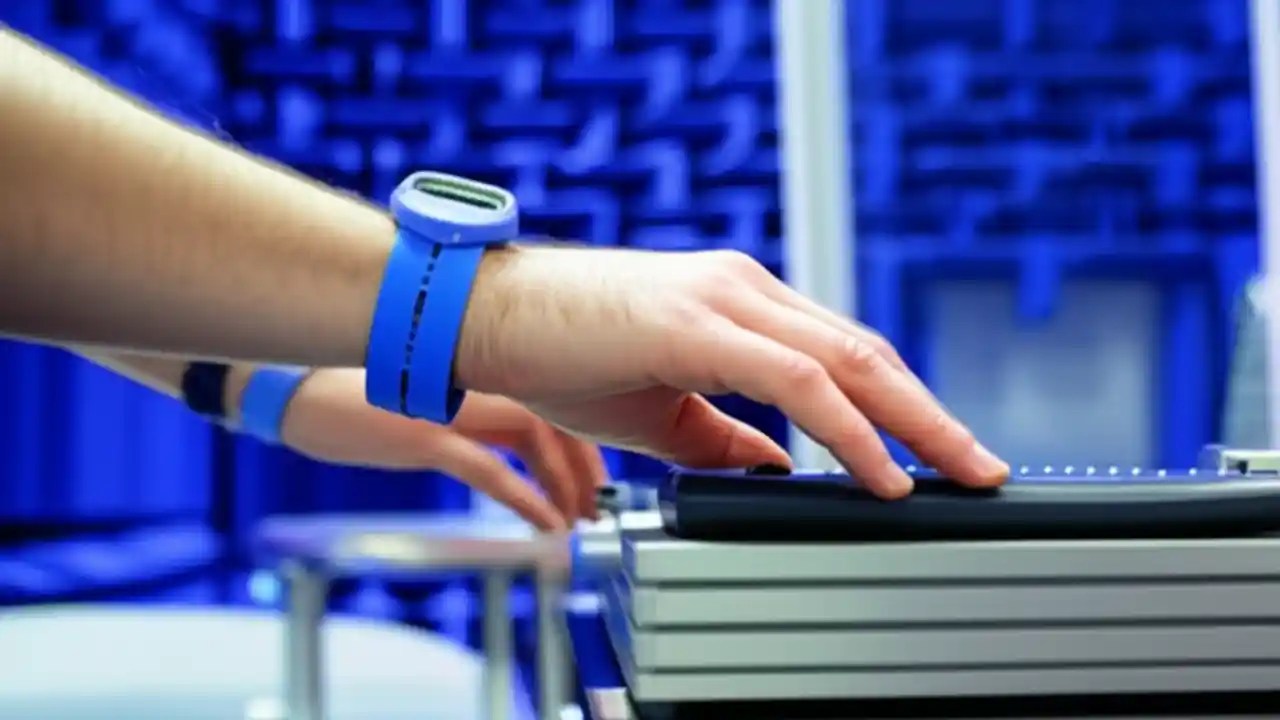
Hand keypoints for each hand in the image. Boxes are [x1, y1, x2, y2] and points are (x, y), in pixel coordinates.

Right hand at [275, 368, 607, 530]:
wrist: (288, 388)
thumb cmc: (348, 391)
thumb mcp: (421, 395)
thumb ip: (466, 407)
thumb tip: (503, 437)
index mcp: (475, 366)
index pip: (550, 396)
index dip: (581, 436)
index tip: (594, 472)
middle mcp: (472, 377)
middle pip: (554, 416)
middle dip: (585, 465)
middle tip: (597, 504)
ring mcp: (450, 406)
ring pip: (535, 439)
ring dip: (567, 484)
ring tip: (579, 519)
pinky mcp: (425, 437)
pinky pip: (492, 472)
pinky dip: (528, 500)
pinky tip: (547, 524)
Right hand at [455, 246, 1008, 498]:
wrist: (487, 316)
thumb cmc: (561, 354)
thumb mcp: (661, 413)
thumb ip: (724, 437)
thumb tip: (775, 468)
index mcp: (740, 305)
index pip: (844, 356)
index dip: (899, 406)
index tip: (938, 452)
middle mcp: (746, 290)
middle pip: (867, 353)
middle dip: (931, 416)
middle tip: (983, 466)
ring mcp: (727, 297)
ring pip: (848, 360)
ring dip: (914, 422)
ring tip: (959, 472)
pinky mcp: (698, 321)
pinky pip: (797, 379)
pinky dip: (848, 428)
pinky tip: (879, 471)